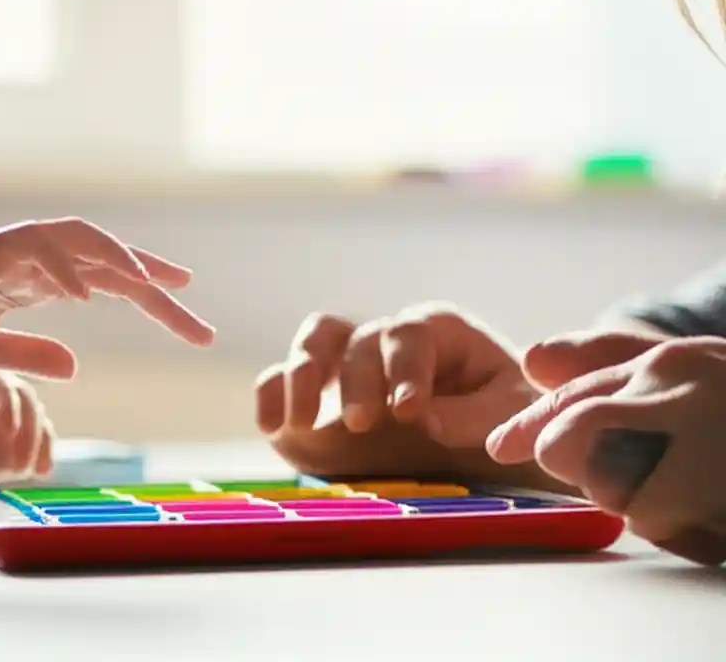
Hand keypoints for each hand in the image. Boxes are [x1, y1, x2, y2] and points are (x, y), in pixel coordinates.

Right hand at [0, 217, 214, 379]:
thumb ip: (30, 353)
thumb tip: (75, 364)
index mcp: (30, 280)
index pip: (101, 275)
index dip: (144, 284)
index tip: (184, 300)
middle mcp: (24, 260)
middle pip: (101, 256)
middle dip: (149, 275)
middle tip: (192, 305)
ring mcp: (1, 252)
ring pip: (74, 238)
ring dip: (117, 259)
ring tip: (153, 286)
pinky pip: (28, 250)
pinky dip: (60, 267)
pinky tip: (86, 294)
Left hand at [0, 369, 53, 510]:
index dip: (10, 401)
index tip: (6, 431)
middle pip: (25, 397)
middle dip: (31, 425)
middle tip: (20, 461)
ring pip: (35, 418)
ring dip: (40, 440)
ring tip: (31, 468)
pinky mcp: (0, 446)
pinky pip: (33, 442)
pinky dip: (43, 452)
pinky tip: (40, 470)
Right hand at [255, 304, 658, 486]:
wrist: (483, 451)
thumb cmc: (504, 420)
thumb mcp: (513, 414)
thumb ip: (480, 415)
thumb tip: (426, 419)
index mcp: (437, 332)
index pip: (412, 332)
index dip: (407, 367)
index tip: (409, 411)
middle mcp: (385, 339)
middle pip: (360, 339)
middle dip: (358, 380)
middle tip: (361, 423)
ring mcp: (345, 365)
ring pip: (314, 342)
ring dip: (304, 375)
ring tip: (302, 421)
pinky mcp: (313, 397)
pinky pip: (278, 380)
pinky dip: (269, 396)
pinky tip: (272, 427)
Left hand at [487, 337, 725, 565]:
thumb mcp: (690, 370)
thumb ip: (613, 363)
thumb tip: (531, 360)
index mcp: (673, 364)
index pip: (572, 398)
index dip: (531, 428)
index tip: (502, 447)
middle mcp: (689, 395)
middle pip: (576, 442)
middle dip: (577, 463)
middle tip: (617, 471)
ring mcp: (712, 448)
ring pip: (622, 495)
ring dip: (641, 504)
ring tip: (689, 490)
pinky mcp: (717, 498)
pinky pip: (671, 528)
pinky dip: (682, 530)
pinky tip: (709, 513)